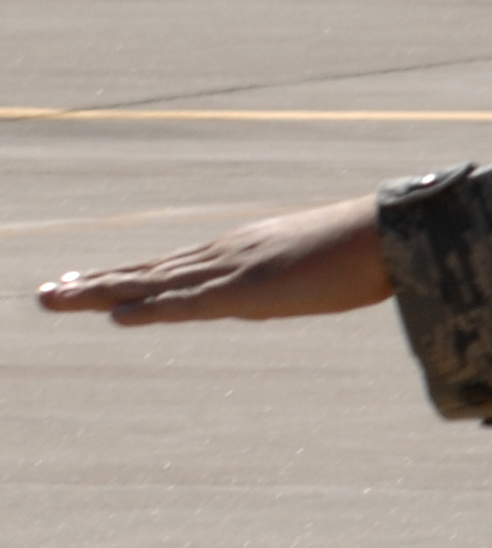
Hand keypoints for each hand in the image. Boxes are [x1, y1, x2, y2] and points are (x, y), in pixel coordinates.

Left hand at [36, 197, 392, 326]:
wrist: (390, 232)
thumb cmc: (364, 249)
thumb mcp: (311, 269)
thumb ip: (282, 283)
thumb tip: (270, 296)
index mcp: (239, 252)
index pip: (167, 268)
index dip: (121, 276)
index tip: (80, 280)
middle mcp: (225, 256)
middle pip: (147, 273)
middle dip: (93, 283)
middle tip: (45, 293)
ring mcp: (234, 269)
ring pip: (153, 283)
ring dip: (100, 292)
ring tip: (53, 298)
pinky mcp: (250, 288)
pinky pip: (191, 303)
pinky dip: (151, 308)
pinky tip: (118, 316)